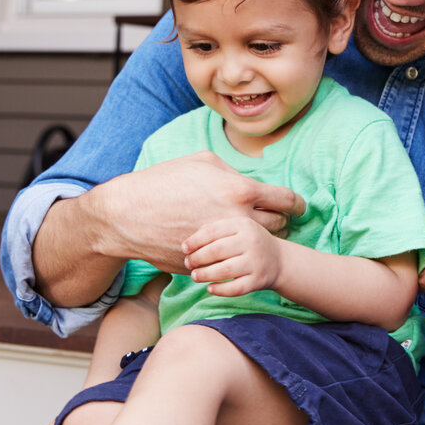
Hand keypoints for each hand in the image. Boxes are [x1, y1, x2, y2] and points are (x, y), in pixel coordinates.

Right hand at [93, 152, 303, 274]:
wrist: (127, 216)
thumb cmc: (164, 182)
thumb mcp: (203, 161)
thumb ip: (234, 171)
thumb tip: (251, 182)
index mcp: (240, 191)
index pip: (287, 201)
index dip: (297, 204)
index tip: (298, 207)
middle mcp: (237, 220)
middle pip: (278, 226)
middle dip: (280, 221)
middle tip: (276, 218)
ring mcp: (223, 245)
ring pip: (258, 246)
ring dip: (260, 239)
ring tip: (252, 231)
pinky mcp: (210, 263)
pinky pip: (231, 257)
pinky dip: (231, 251)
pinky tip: (224, 243)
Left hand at [182, 217, 282, 295]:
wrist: (279, 260)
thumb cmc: (249, 243)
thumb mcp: (238, 229)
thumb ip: (215, 230)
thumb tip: (188, 244)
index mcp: (244, 225)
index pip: (213, 231)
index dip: (195, 241)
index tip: (184, 249)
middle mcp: (252, 242)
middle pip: (217, 250)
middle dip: (197, 258)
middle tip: (188, 263)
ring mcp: (256, 262)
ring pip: (224, 270)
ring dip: (205, 274)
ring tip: (195, 276)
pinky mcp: (258, 280)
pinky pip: (235, 288)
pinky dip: (220, 290)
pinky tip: (210, 288)